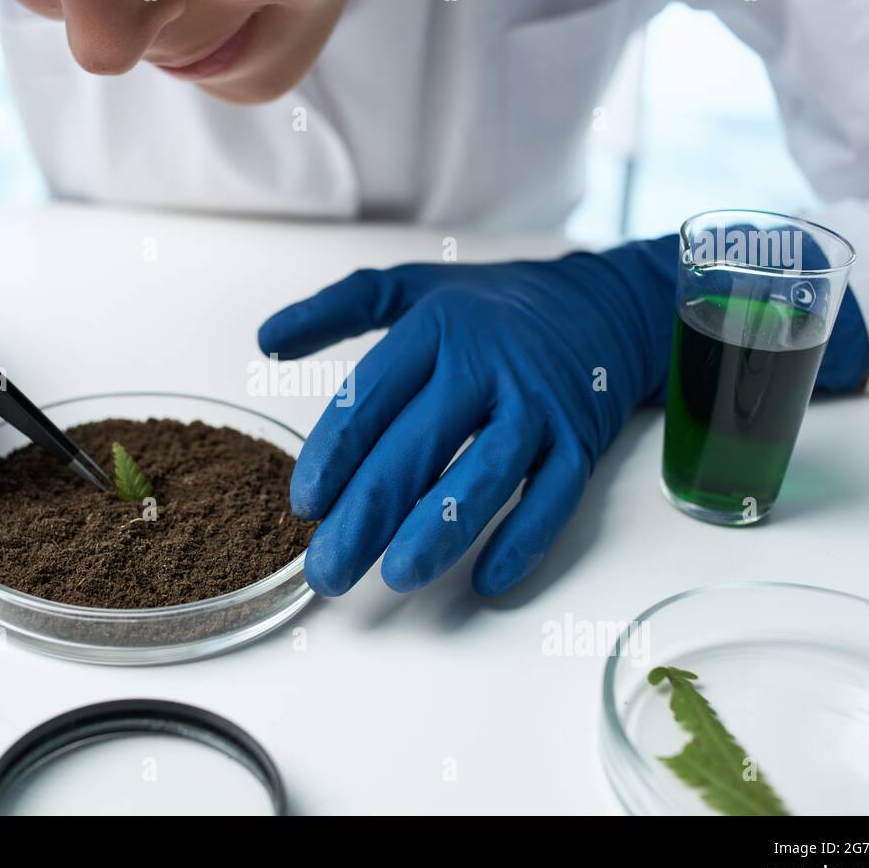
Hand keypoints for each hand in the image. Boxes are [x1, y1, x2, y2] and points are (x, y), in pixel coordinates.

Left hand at [257, 240, 678, 596]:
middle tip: (327, 570)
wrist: (603, 305)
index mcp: (437, 328)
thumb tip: (265, 339)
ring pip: (487, 473)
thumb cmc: (489, 307)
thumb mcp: (413, 287)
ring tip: (397, 576)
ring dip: (442, 529)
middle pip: (419, 445)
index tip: (305, 504)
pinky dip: (525, 540)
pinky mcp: (581, 440)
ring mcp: (539, 406)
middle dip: (368, 513)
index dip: (337, 452)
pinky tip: (487, 580)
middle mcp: (489, 365)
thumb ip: (341, 308)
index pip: (375, 396)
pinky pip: (555, 497)